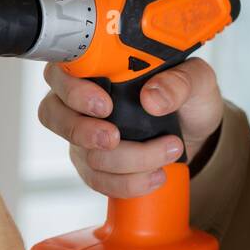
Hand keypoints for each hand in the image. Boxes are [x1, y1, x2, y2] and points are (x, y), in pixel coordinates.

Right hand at [39, 58, 224, 198]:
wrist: (195, 132)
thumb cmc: (186, 96)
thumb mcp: (196, 80)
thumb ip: (179, 81)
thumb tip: (152, 98)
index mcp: (97, 66)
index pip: (62, 71)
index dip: (73, 90)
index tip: (104, 105)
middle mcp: (80, 98)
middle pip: (53, 115)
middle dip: (84, 132)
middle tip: (116, 137)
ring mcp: (82, 132)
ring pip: (83, 153)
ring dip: (128, 161)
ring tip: (167, 151)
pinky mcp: (92, 163)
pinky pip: (96, 180)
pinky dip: (128, 183)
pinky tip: (155, 175)